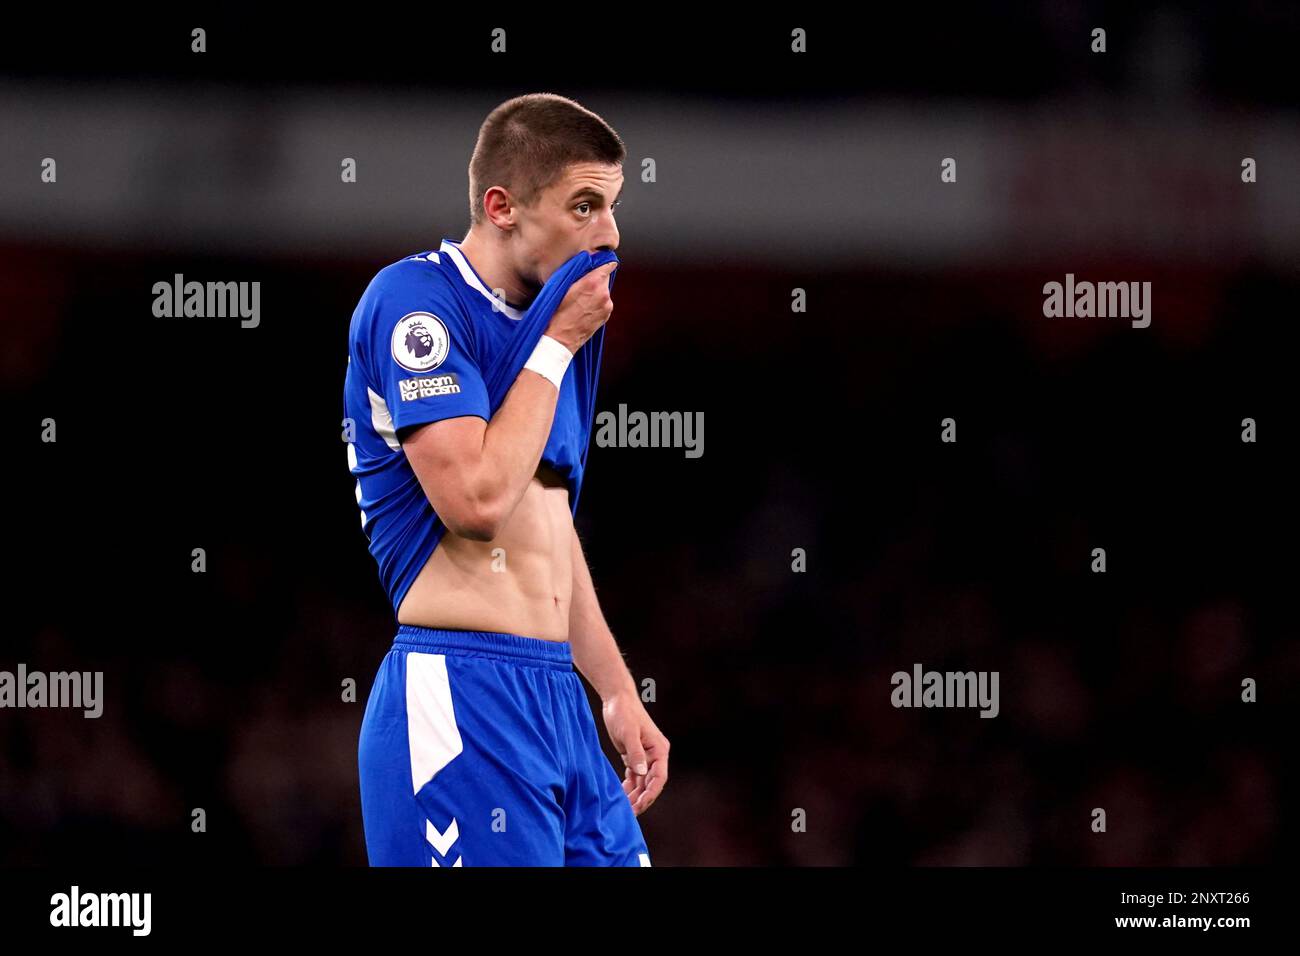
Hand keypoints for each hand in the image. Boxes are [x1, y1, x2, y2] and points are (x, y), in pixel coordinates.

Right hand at [545, 262, 616, 353]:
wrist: (558, 340)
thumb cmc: (554, 313)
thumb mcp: (560, 287)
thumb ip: (576, 273)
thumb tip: (584, 264)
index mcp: (592, 283)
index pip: (607, 264)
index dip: (600, 262)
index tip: (595, 262)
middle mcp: (603, 293)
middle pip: (605, 277)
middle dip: (595, 277)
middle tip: (581, 283)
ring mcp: (607, 306)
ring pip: (604, 290)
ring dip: (596, 291)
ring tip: (580, 298)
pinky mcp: (606, 315)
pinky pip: (604, 302)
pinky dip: (597, 301)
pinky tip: (583, 307)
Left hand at [601, 688, 668, 815]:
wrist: (617, 699)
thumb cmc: (624, 712)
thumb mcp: (628, 733)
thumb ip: (635, 753)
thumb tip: (642, 773)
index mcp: (659, 749)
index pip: (659, 777)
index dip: (651, 792)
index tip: (640, 804)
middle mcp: (655, 754)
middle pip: (652, 782)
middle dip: (642, 797)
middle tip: (630, 812)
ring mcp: (645, 755)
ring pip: (643, 781)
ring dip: (635, 794)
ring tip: (625, 808)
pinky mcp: (634, 755)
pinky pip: (634, 775)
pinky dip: (629, 785)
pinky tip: (622, 794)